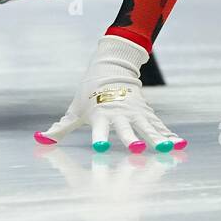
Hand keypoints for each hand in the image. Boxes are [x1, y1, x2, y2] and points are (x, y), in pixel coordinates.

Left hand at [35, 34, 186, 152]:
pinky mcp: (147, 113)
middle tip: (137, 150)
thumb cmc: (87, 95)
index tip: (100, 147)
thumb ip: (59, 128)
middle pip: (126, 129)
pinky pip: (160, 126)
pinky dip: (170, 136)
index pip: (98, 129)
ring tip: (168, 149)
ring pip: (148, 127)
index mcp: (99, 116)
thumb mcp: (73, 110)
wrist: (109, 70)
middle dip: (131, 139)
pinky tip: (181, 146)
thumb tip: (39, 140)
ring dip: (158, 138)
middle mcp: (118, 115)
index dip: (99, 138)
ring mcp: (135, 113)